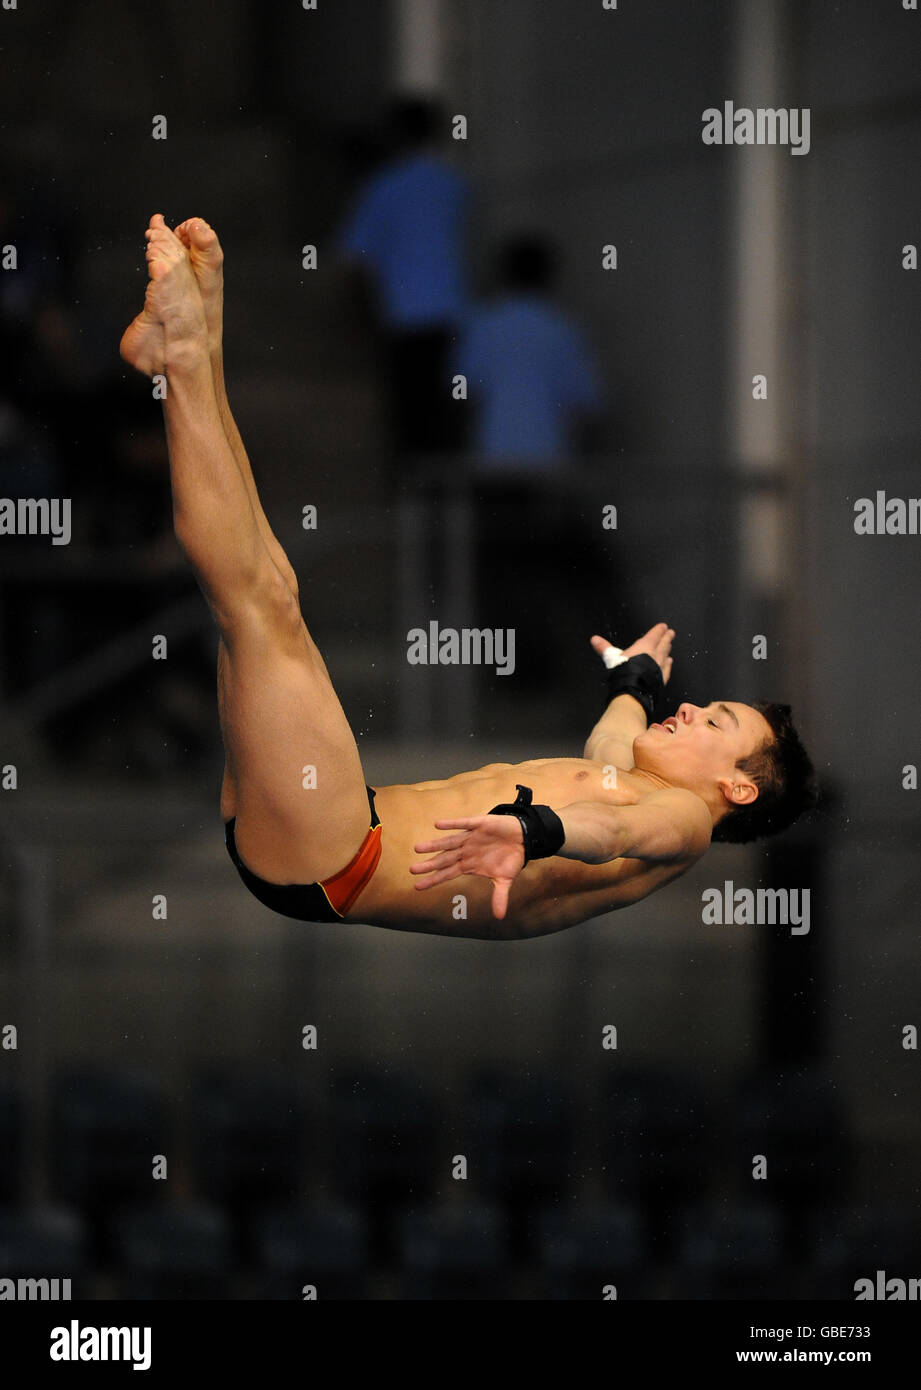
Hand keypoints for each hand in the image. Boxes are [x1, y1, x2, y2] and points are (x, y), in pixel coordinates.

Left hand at [411, 815, 526, 919]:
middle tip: (413, 870)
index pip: (447, 874)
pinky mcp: (479, 824)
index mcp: (469, 865)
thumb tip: (499, 916)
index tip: (418, 887)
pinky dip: (452, 824)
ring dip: (435, 845)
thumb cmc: (511, 858)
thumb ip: (499, 896)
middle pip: (444, 859)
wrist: (523, 837)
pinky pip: (463, 823)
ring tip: (418, 848)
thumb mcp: (505, 879)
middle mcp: (465, 851)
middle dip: (430, 865)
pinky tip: (438, 825)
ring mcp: (470, 838)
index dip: (433, 880)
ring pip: (449, 842)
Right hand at [589, 621, 673, 684]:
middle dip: (667, 638)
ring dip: (668, 650)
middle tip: (671, 633)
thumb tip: (594, 639)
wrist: (634, 690)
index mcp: (644, 646)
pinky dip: (668, 664)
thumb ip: (604, 648)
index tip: (663, 627)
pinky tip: (669, 663)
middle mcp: (655, 655)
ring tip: (670, 646)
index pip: (654, 635)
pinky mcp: (662, 678)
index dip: (659, 630)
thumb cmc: (623, 672)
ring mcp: (660, 667)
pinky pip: (667, 668)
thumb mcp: (612, 658)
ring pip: (666, 655)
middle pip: (663, 644)